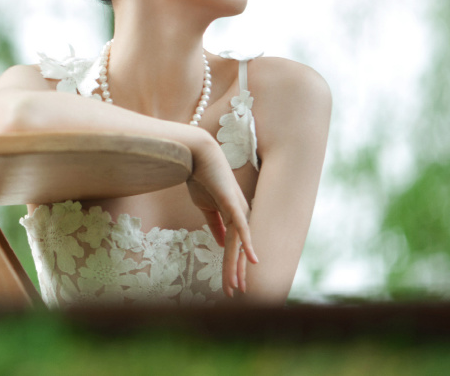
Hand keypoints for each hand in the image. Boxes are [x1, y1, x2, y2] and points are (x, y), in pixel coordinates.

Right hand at [184, 133, 257, 296]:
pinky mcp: (233, 205)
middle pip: (238, 250)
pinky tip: (252, 261)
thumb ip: (214, 225)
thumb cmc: (201, 177)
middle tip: (236, 294)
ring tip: (236, 287)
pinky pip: (241, 228)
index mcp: (232, 216)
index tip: (231, 285)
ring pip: (238, 245)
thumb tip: (222, 244)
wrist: (196, 155)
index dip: (232, 266)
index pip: (234, 247)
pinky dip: (247, 244)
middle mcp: (240, 215)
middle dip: (236, 273)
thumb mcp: (205, 207)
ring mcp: (238, 210)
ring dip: (235, 267)